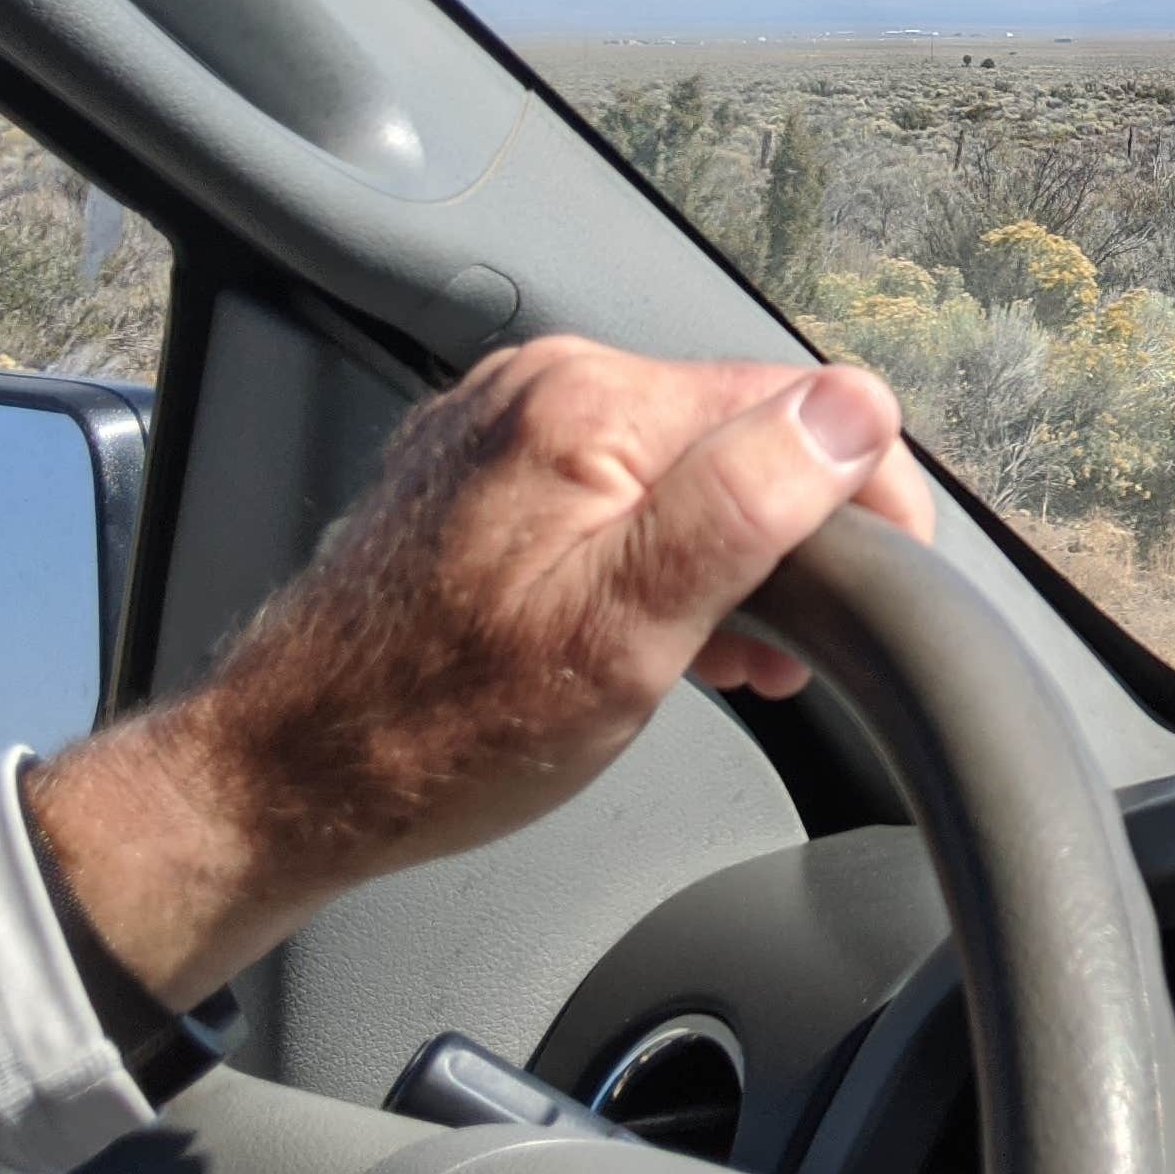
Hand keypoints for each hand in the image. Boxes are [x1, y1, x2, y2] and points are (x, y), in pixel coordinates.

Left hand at [28, 340, 931, 1009]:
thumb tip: (856, 409)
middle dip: (793, 532)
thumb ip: (746, 504)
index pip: (791, 400)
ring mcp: (499, 432)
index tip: (894, 576)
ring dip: (730, 554)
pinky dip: (659, 558)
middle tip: (807, 647)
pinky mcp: (475, 483)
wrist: (280, 785)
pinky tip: (668, 636)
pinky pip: (611, 492)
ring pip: (676, 468)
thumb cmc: (443, 732)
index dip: (862, 490)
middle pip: (734, 431)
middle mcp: (538, 387)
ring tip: (743, 659)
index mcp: (584, 400)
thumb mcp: (627, 632)